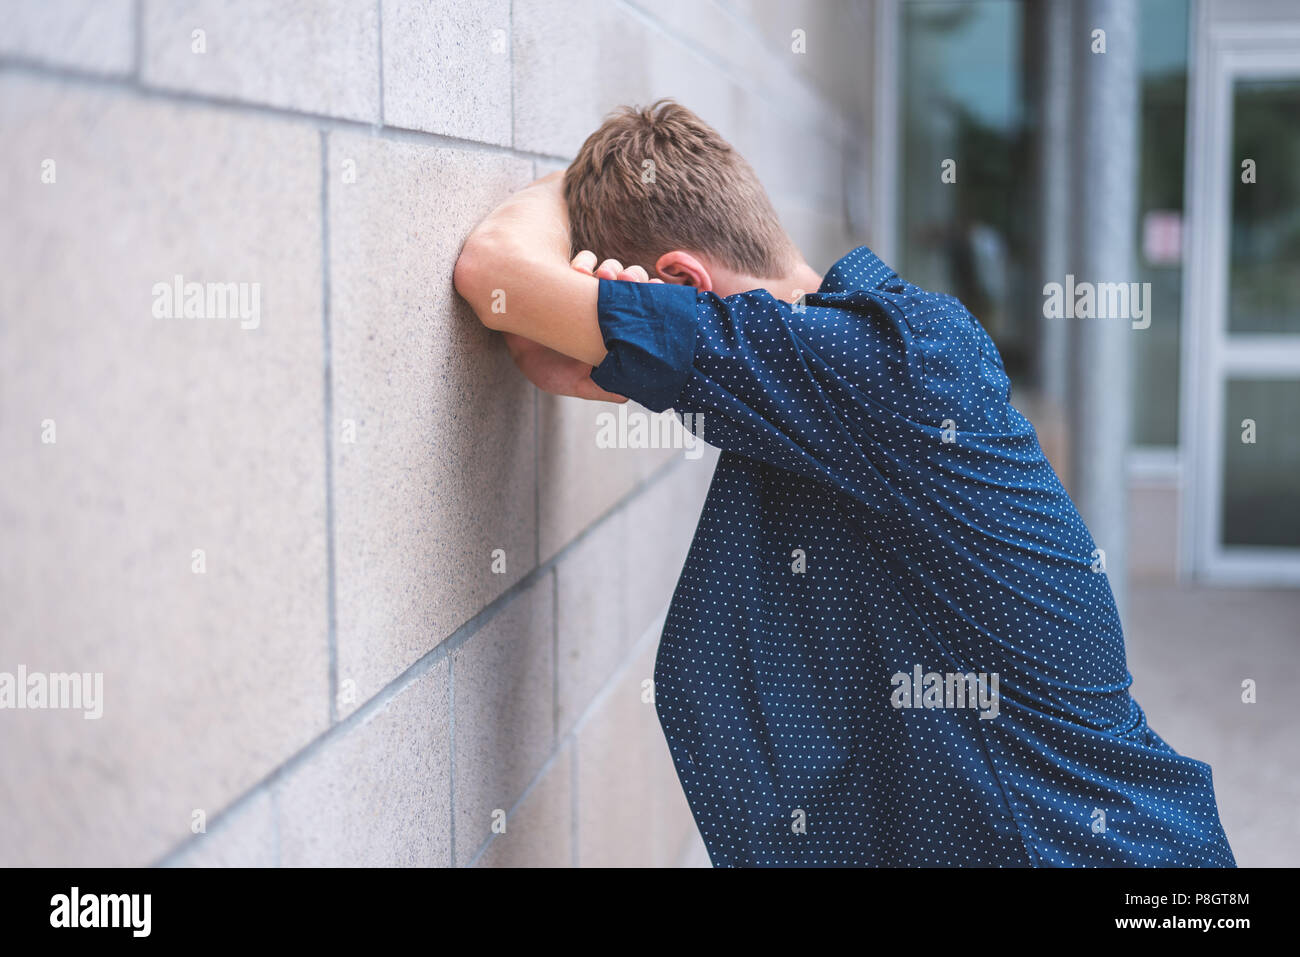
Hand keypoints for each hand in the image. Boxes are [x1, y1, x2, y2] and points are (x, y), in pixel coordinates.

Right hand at [497, 251, 661, 401]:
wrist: (511, 350)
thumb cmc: (545, 367)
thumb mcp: (573, 383)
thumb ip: (599, 388)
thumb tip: (625, 396)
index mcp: (613, 328)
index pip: (640, 308)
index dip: (651, 296)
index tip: (656, 291)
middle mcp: (603, 306)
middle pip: (629, 282)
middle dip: (633, 277)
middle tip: (629, 280)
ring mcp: (584, 290)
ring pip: (609, 267)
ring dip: (611, 267)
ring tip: (604, 274)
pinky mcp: (565, 278)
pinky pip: (582, 261)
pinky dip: (585, 261)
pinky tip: (579, 270)